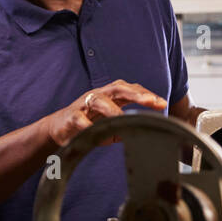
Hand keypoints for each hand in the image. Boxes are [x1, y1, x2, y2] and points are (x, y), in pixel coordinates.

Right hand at [43, 79, 166, 146]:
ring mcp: (83, 104)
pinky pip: (79, 119)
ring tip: (123, 118)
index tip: (162, 103)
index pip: (130, 90)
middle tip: (150, 101)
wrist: (58, 128)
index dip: (146, 95)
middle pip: (117, 88)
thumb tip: (144, 131)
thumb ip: (126, 125)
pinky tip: (94, 132)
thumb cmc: (88, 123)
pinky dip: (86, 125)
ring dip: (111, 109)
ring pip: (98, 100)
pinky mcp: (71, 116)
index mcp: (110, 96)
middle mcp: (98, 96)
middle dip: (135, 93)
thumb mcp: (111, 123)